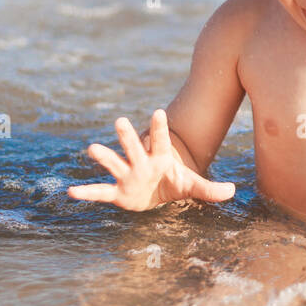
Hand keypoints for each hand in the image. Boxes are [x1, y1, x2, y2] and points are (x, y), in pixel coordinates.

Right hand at [67, 109, 235, 210]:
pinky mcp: (118, 192)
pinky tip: (72, 192)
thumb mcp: (193, 186)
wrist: (157, 194)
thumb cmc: (174, 183)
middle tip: (121, 120)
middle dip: (128, 136)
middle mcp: (141, 162)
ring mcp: (127, 175)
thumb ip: (211, 189)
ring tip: (92, 148)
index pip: (161, 140)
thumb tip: (233, 191)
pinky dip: (87, 193)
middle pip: (134, 146)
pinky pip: (101, 192)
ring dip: (104, 157)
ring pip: (115, 163)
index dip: (160, 127)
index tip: (158, 111)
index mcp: (160, 158)